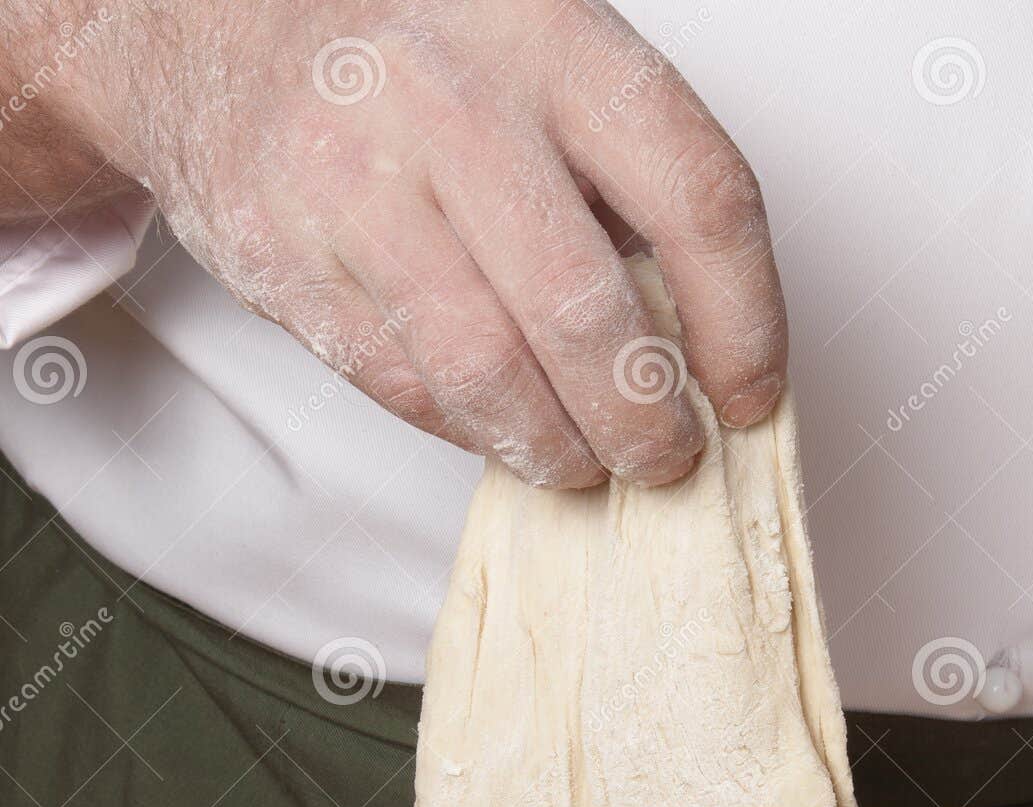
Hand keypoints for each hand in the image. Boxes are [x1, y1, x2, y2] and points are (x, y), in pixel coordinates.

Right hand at [37, 0, 786, 484]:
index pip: (699, 196)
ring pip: (489, 369)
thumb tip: (708, 349)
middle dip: (646, 420)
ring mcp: (357, 180)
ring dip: (559, 448)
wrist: (211, 23)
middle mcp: (452, 99)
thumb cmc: (420, 60)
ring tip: (589, 466)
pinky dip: (472, 431)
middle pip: (588, 310)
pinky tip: (503, 429)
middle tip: (668, 460)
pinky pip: (407, 385)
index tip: (751, 398)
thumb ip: (625, 184)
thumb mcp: (542, 66)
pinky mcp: (289, 257)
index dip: (745, 323)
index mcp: (554, 38)